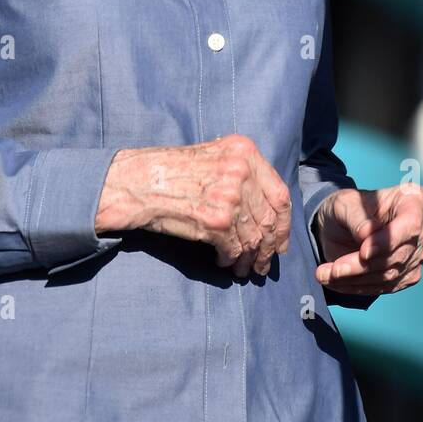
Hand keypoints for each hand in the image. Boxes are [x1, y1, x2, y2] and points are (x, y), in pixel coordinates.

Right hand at [97, 134, 291, 278]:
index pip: (280, 194)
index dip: (284, 223)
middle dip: (269, 247)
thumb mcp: (213, 155)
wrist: (138, 182)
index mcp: (245, 152)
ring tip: (244, 269)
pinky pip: (234, 249)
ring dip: (250, 259)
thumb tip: (267, 207)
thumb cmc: (171, 170)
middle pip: (270, 220)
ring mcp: (230, 197)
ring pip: (254, 238)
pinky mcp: (216, 222)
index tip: (281, 241)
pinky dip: (230, 260)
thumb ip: (242, 172)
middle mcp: (241, 172)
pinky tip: (222, 261)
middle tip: (264, 264)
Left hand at [313, 182, 422, 296]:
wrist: (341, 224)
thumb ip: (357, 217)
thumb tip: (367, 235)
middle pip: (398, 254)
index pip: (410, 225)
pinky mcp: (407, 275)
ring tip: (325, 275)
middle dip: (363, 265)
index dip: (387, 241)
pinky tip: (335, 283)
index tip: (363, 252)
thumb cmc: (347, 207)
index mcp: (414, 199)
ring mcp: (417, 254)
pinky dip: (357, 287)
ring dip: (355, 279)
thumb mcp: (345, 203)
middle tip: (334, 269)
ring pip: (390, 274)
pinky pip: (384, 287)